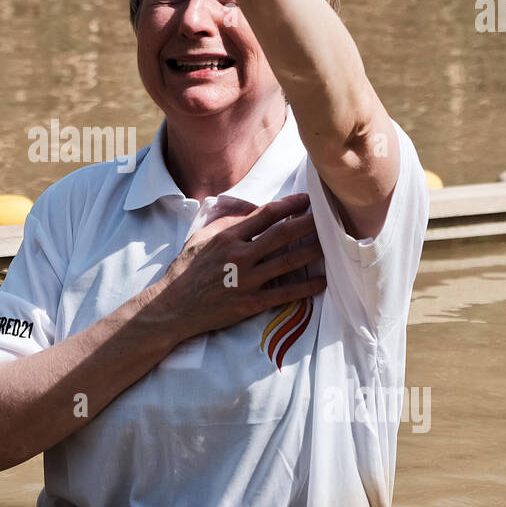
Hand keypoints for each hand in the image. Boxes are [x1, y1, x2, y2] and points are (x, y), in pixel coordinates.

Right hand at [145, 192, 325, 344]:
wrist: (173, 306)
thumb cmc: (185, 270)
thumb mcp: (200, 238)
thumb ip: (225, 224)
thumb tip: (250, 213)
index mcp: (228, 237)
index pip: (266, 215)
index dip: (289, 205)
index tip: (306, 200)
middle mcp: (240, 256)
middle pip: (283, 235)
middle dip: (308, 223)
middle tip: (328, 216)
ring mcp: (247, 280)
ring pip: (288, 262)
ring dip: (312, 251)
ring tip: (331, 244)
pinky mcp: (251, 303)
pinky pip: (284, 293)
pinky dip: (305, 288)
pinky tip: (322, 282)